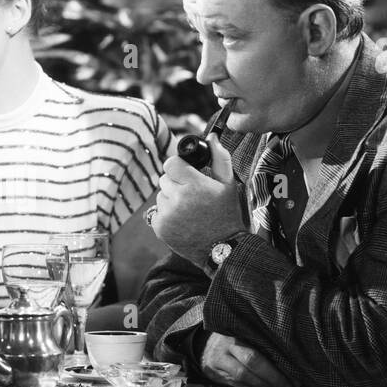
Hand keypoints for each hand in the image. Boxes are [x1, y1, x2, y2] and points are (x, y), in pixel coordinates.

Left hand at [151, 141, 243, 264]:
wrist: (222, 249)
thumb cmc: (227, 214)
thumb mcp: (229, 184)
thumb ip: (220, 158)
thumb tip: (212, 138)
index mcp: (194, 184)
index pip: (170, 163)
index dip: (178, 167)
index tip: (186, 174)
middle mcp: (177, 198)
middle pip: (164, 179)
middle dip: (175, 183)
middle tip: (191, 195)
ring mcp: (167, 214)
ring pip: (160, 195)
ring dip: (170, 199)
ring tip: (188, 209)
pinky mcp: (160, 227)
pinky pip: (158, 212)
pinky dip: (167, 214)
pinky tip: (182, 221)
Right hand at [200, 333, 292, 386]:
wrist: (204, 345)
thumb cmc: (232, 337)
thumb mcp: (242, 332)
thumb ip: (259, 340)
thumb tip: (288, 356)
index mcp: (233, 338)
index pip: (253, 357)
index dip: (272, 370)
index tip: (291, 376)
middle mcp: (223, 352)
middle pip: (247, 371)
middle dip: (270, 380)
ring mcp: (218, 365)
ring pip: (242, 381)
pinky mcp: (217, 376)